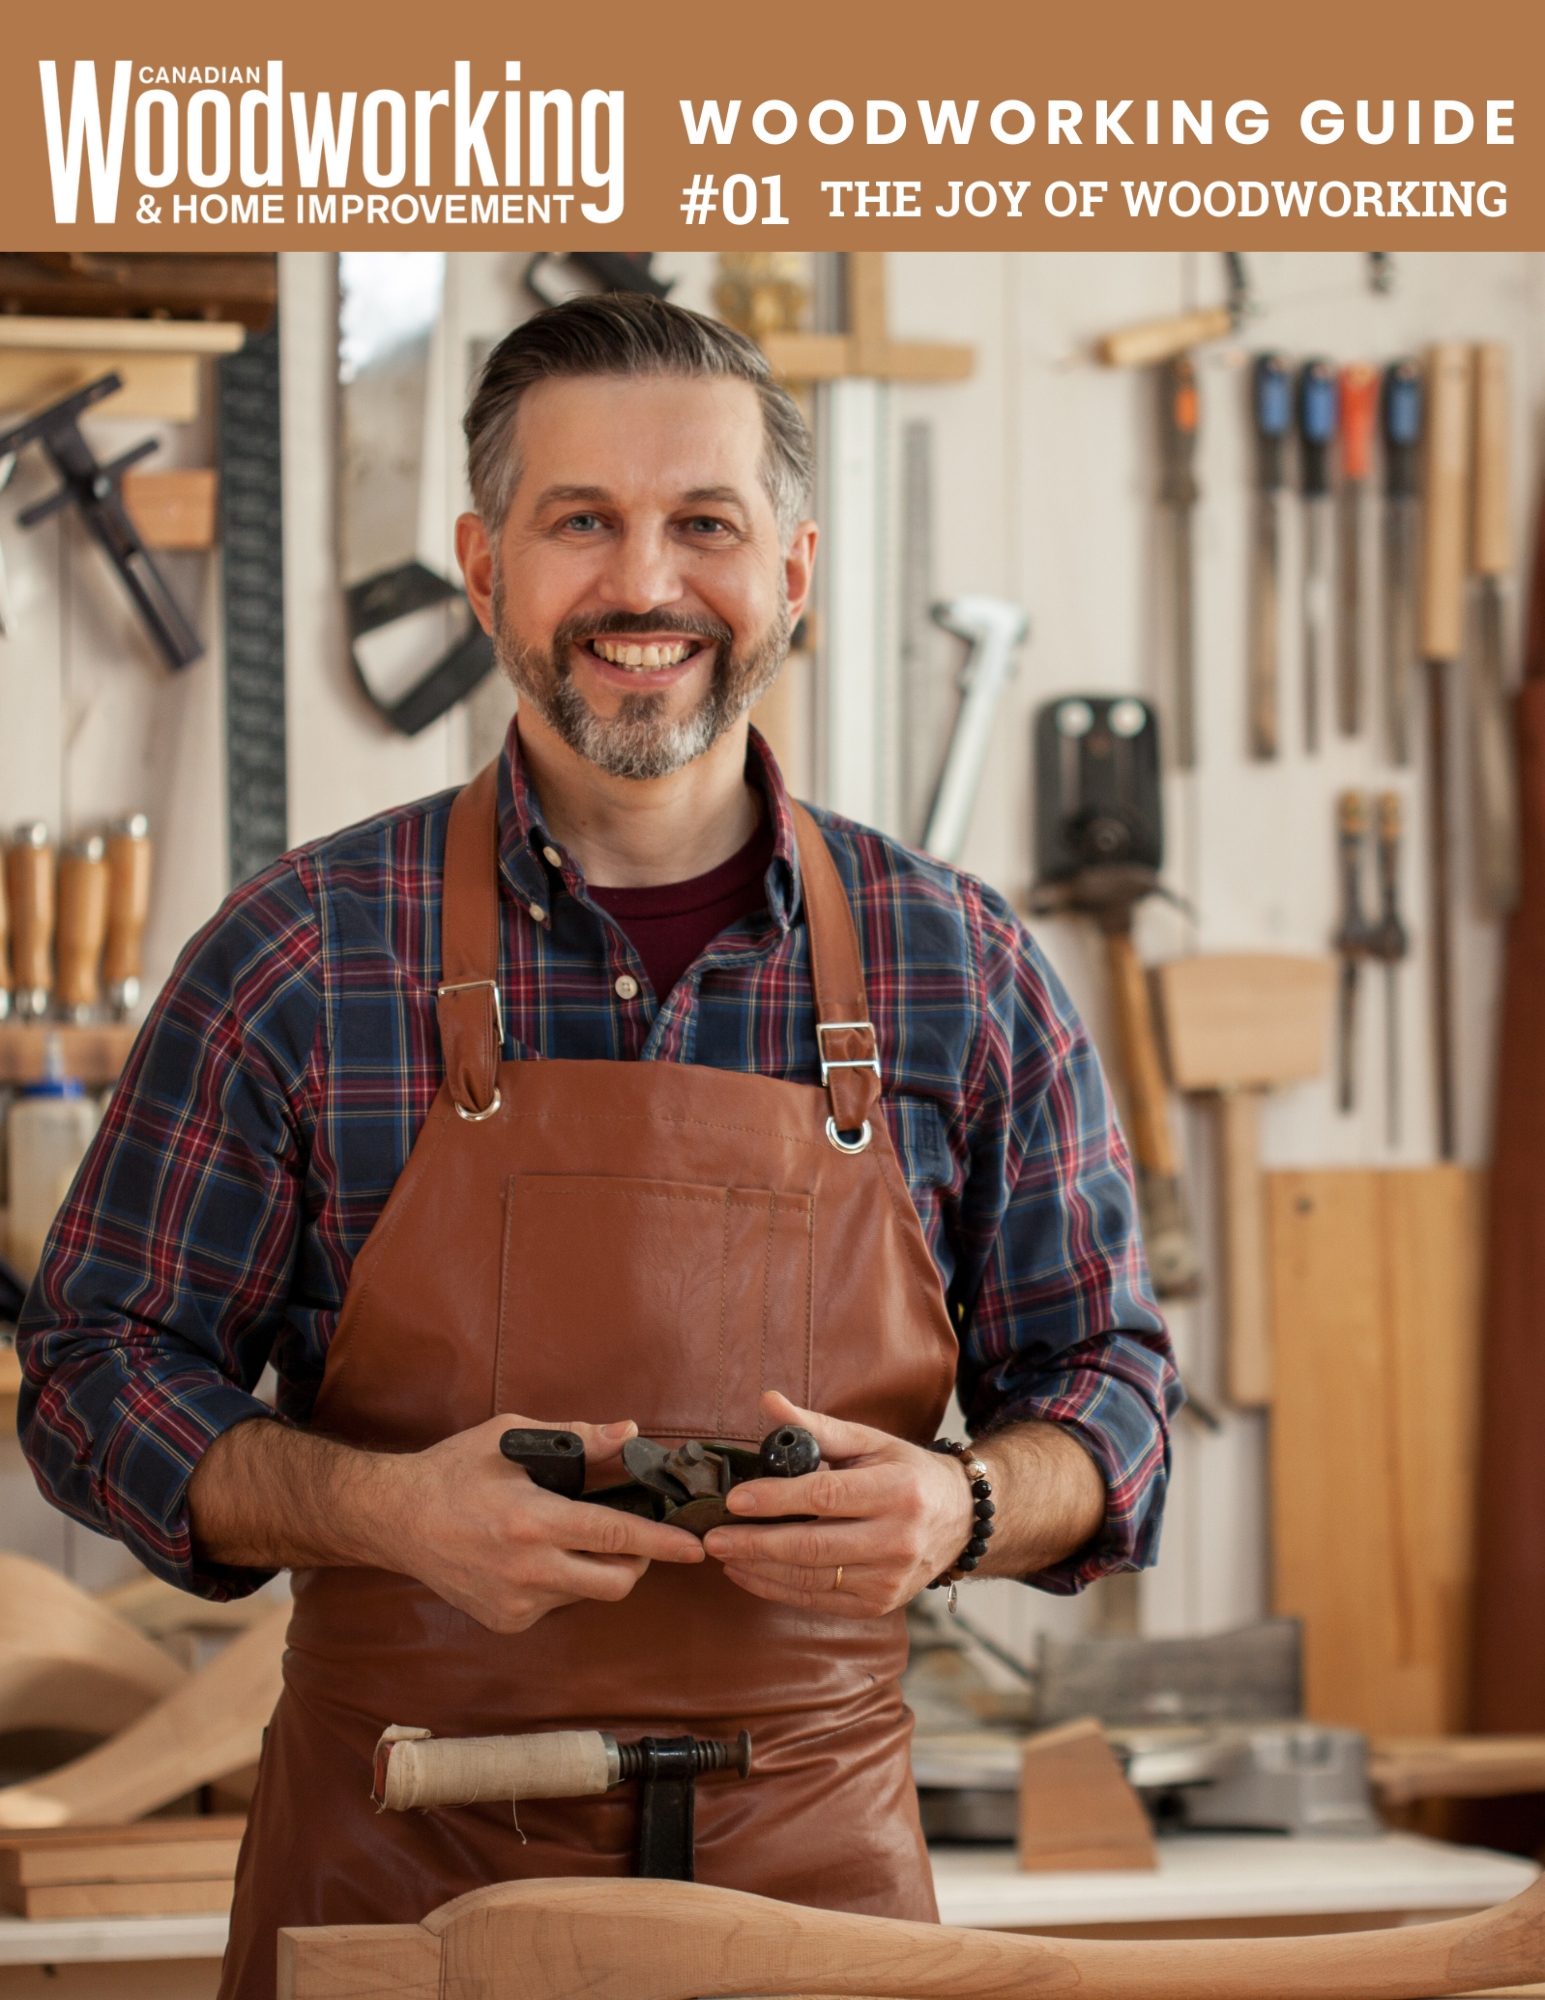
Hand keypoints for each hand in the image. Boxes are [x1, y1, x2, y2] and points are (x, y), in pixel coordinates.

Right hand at [390, 1413, 705, 1632]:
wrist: (396, 1519)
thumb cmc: (455, 1470)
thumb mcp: (513, 1439)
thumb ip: (577, 1440)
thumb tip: (630, 1433)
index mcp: (532, 1521)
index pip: (616, 1536)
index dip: (662, 1543)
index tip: (695, 1547)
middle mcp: (527, 1571)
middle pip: (615, 1582)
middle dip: (638, 1561)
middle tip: (634, 1535)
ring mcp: (516, 1604)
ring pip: (586, 1593)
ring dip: (595, 1568)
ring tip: (570, 1534)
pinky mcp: (506, 1621)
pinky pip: (556, 1604)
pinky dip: (562, 1581)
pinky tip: (535, 1555)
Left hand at [703, 1391, 973, 1617]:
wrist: (959, 1519)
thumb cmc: (905, 1473)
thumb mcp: (869, 1441)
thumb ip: (817, 1427)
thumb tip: (768, 1401)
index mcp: (897, 1491)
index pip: (825, 1497)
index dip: (776, 1499)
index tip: (735, 1499)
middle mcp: (898, 1539)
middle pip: (814, 1547)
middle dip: (756, 1544)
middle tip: (713, 1537)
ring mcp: (890, 1579)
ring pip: (811, 1579)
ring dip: (760, 1569)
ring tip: (724, 1554)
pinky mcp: (879, 1605)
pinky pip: (819, 1600)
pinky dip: (777, 1589)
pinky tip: (749, 1574)